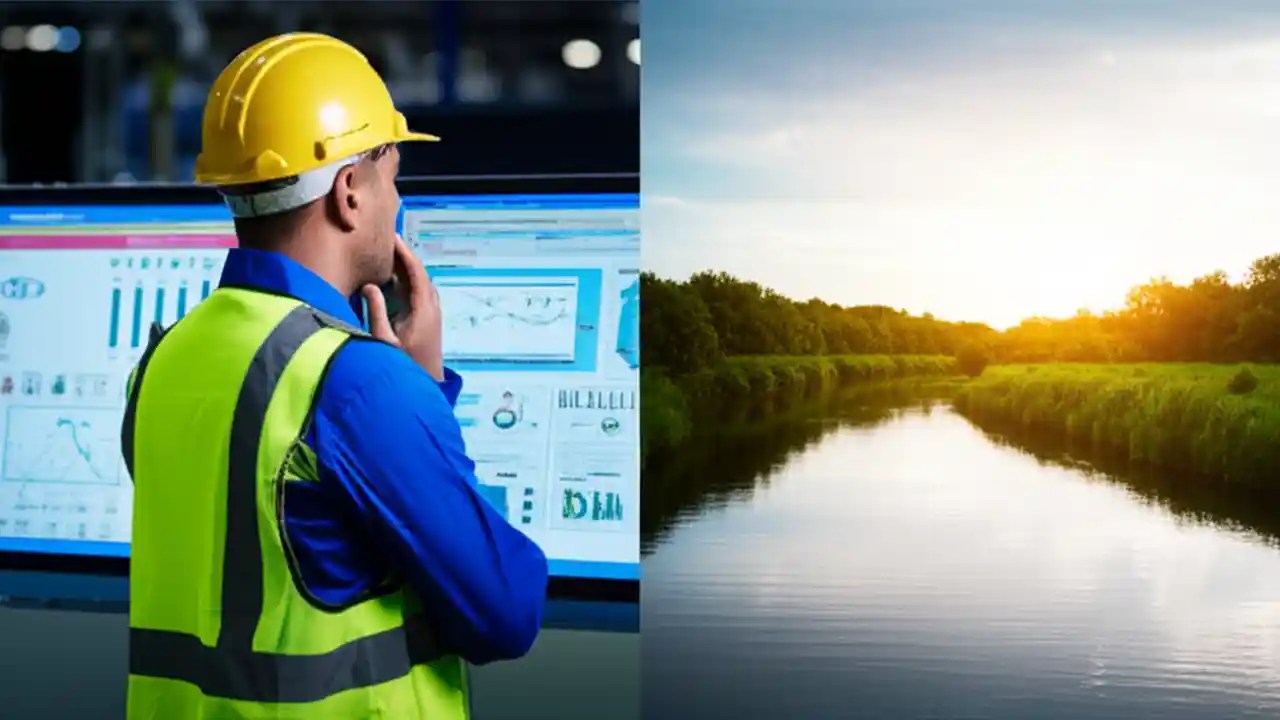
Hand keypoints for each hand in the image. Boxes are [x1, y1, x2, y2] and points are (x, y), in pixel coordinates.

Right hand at [362, 235, 444, 381]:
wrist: (424, 388)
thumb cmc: (402, 367)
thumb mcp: (383, 340)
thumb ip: (376, 312)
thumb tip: (369, 286)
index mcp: (423, 310)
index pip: (417, 273)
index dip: (405, 254)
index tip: (393, 237)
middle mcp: (432, 309)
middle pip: (421, 275)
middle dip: (405, 257)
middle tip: (388, 241)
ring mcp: (433, 316)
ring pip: (422, 284)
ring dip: (408, 269)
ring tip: (390, 256)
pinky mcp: (429, 323)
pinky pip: (421, 294)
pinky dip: (410, 281)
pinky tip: (396, 280)